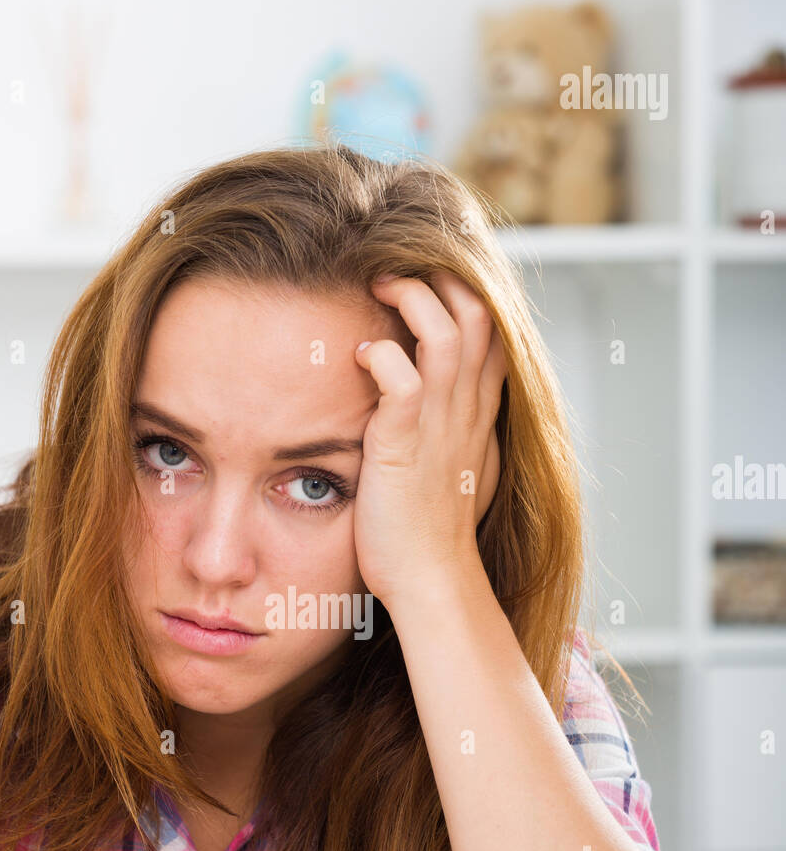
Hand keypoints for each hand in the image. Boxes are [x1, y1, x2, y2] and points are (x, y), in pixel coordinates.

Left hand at [353, 271, 505, 609]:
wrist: (431, 578)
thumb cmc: (434, 529)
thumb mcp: (462, 469)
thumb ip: (459, 431)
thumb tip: (455, 410)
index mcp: (481, 412)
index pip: (494, 330)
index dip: (467, 292)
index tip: (431, 278)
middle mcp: (467, 409)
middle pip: (479, 313)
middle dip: (440, 278)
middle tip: (394, 272)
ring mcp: (440, 424)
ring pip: (445, 331)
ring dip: (411, 298)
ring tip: (378, 288)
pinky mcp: (403, 443)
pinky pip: (399, 377)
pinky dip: (377, 354)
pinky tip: (357, 355)